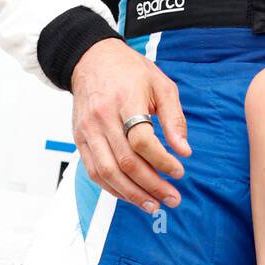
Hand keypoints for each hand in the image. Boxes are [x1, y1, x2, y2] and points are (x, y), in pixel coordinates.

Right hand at [70, 38, 191, 214]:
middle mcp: (102, 117)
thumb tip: (185, 151)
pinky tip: (131, 195)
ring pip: (107, 172)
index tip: (180, 170)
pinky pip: (93, 171)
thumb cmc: (130, 71)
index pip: (141, 139)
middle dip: (152, 185)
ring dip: (132, 194)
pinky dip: (112, 188)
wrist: (92, 59)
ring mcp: (87, 130)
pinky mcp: (79, 139)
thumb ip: (174, 118)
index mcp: (125, 100)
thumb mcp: (161, 85)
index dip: (162, 160)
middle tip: (173, 198)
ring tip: (153, 205)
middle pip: (126, 161)